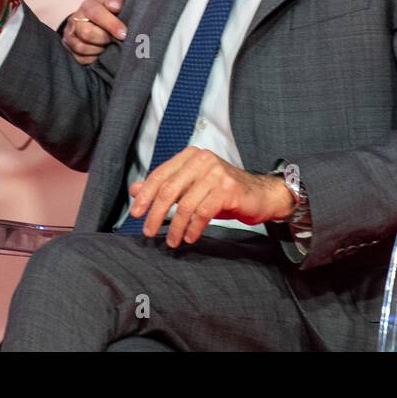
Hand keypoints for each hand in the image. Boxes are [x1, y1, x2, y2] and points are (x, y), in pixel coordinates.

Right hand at [61, 0, 127, 63]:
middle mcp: (75, 20)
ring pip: (82, 47)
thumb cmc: (108, 13)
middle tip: (116, 41)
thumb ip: (117, 2)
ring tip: (109, 46)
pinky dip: (94, 58)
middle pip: (86, 33)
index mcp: (87, 6)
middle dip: (104, 39)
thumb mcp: (114, 4)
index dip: (111, 24)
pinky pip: (81, 59)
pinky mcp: (69, 49)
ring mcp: (70, 35)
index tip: (124, 34)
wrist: (93, 21)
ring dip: (99, 50)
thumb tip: (115, 5)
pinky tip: (102, 52)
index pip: (95, 13)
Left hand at [127, 147, 294, 246]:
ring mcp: (216, 173)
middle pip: (169, 189)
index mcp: (190, 156)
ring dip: (176, 227)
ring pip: (185, 204)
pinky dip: (193, 228)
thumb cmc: (225, 192)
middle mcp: (202, 159)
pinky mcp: (228, 189)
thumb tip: (135, 189)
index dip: (145, 196)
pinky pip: (203, 212)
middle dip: (155, 214)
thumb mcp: (192, 187)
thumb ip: (166, 186)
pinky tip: (190, 237)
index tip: (136, 214)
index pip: (160, 175)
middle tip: (149, 232)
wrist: (262, 195)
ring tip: (173, 241)